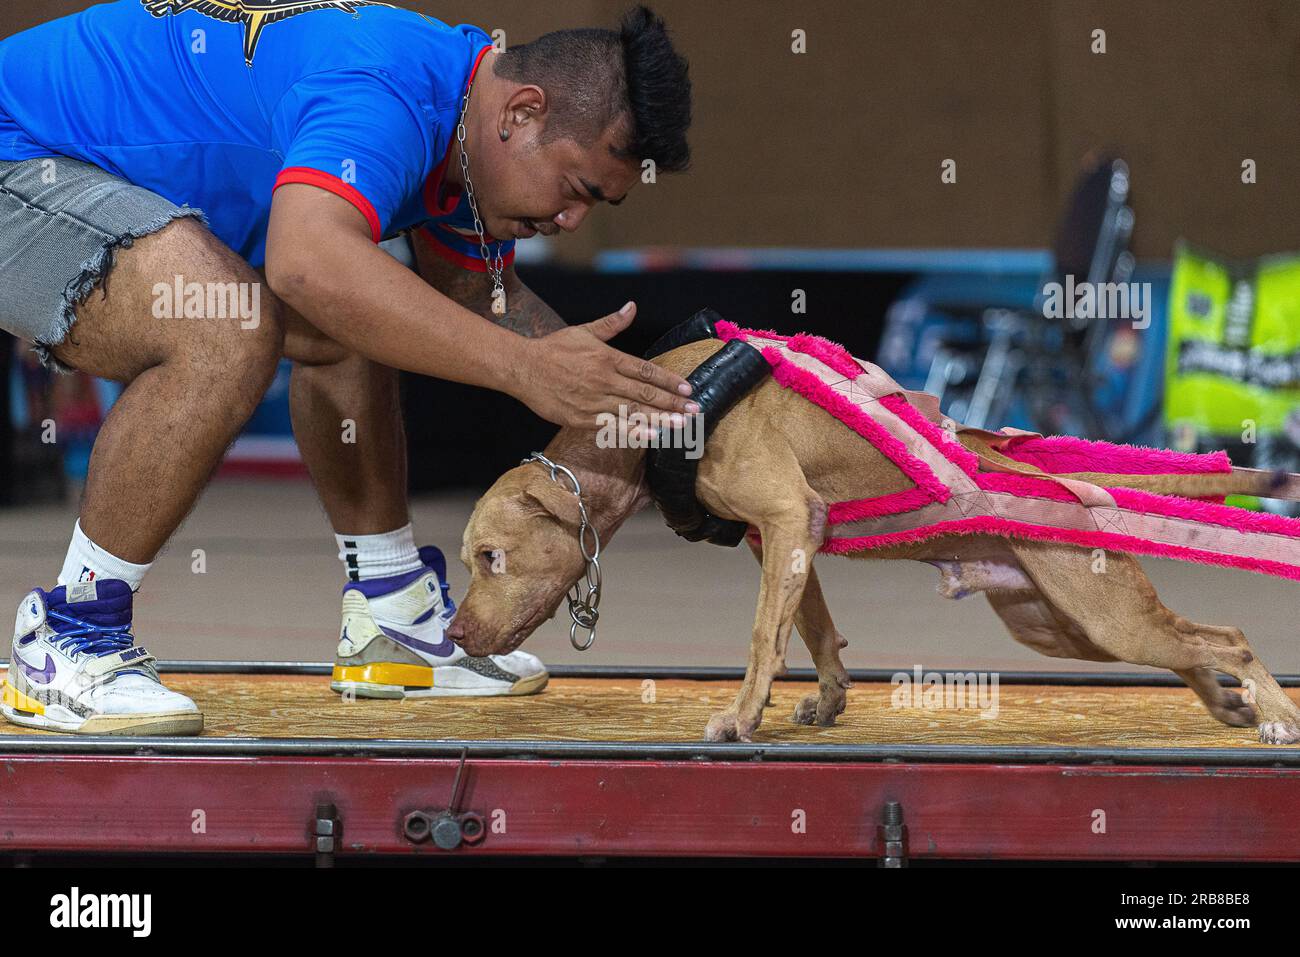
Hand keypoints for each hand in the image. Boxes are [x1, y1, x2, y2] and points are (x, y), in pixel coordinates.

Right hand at [513, 301, 698, 433]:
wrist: (523, 368)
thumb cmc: (554, 349)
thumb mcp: (584, 331)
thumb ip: (612, 323)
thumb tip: (632, 306)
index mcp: (607, 358)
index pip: (646, 371)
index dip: (669, 381)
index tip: (687, 389)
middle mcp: (604, 380)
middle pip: (644, 395)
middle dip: (672, 404)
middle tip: (694, 411)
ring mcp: (593, 401)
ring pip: (632, 413)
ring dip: (659, 420)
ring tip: (681, 425)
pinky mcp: (581, 419)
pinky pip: (612, 427)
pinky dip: (632, 432)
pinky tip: (651, 436)